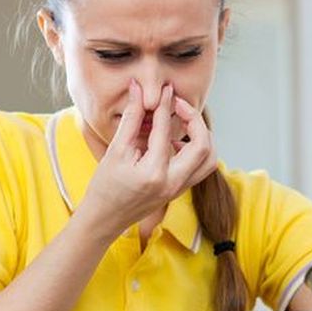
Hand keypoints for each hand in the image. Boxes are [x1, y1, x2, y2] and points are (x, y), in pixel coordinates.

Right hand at [78, 81, 216, 237]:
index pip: (166, 130)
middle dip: (194, 119)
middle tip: (178, 105)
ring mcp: (178, 189)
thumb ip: (131, 119)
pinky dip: (195, 150)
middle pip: (202, 145)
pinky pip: (199, 167)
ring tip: (180, 123)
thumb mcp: (115, 151)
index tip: (165, 90)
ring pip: (208, 158)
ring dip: (200, 136)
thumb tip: (138, 90)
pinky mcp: (179, 191)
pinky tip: (174, 141)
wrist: (103, 220)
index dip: (165, 105)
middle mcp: (172, 183)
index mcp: (154, 173)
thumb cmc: (104, 188)